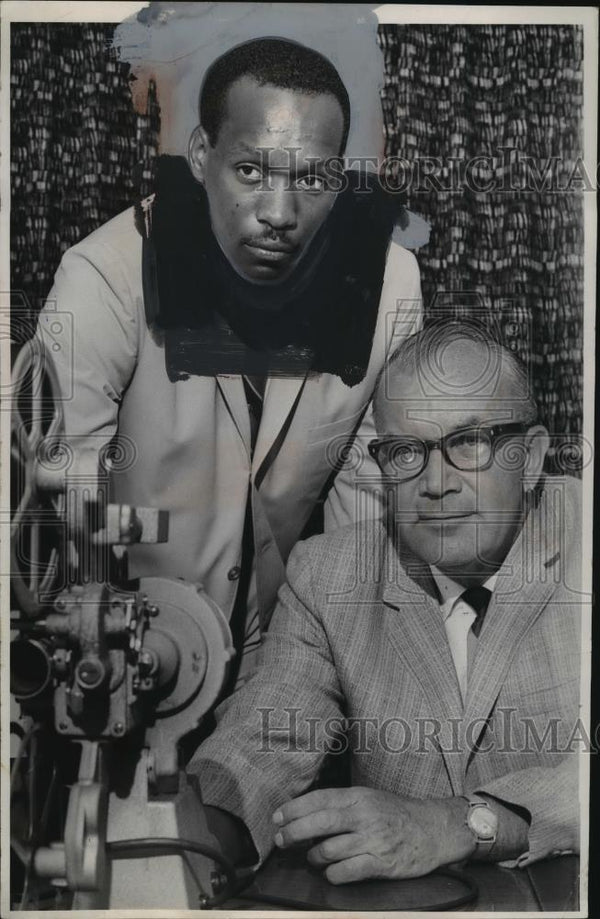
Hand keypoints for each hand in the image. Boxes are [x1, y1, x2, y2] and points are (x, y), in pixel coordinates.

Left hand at [272, 787, 474, 883]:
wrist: (433, 829)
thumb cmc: (397, 814)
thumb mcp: (369, 798)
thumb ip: (342, 804)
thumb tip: (307, 813)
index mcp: (359, 796)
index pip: (319, 799)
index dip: (294, 808)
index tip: (277, 817)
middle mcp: (364, 816)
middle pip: (319, 822)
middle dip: (294, 832)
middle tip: (281, 840)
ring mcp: (373, 840)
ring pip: (329, 849)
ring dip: (314, 857)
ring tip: (314, 858)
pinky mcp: (381, 863)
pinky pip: (346, 871)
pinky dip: (333, 874)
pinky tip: (332, 872)